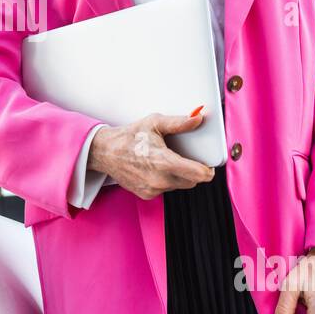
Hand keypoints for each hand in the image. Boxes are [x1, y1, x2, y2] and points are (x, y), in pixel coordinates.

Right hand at [86, 109, 215, 199]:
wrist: (105, 152)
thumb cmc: (128, 137)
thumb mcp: (154, 123)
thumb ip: (179, 123)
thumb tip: (198, 118)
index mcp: (164, 162)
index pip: (198, 175)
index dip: (208, 171)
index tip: (209, 166)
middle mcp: (160, 180)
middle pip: (192, 181)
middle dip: (193, 171)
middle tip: (185, 157)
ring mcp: (153, 189)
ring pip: (179, 186)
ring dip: (179, 176)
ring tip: (166, 161)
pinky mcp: (146, 195)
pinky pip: (165, 189)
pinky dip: (166, 181)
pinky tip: (156, 169)